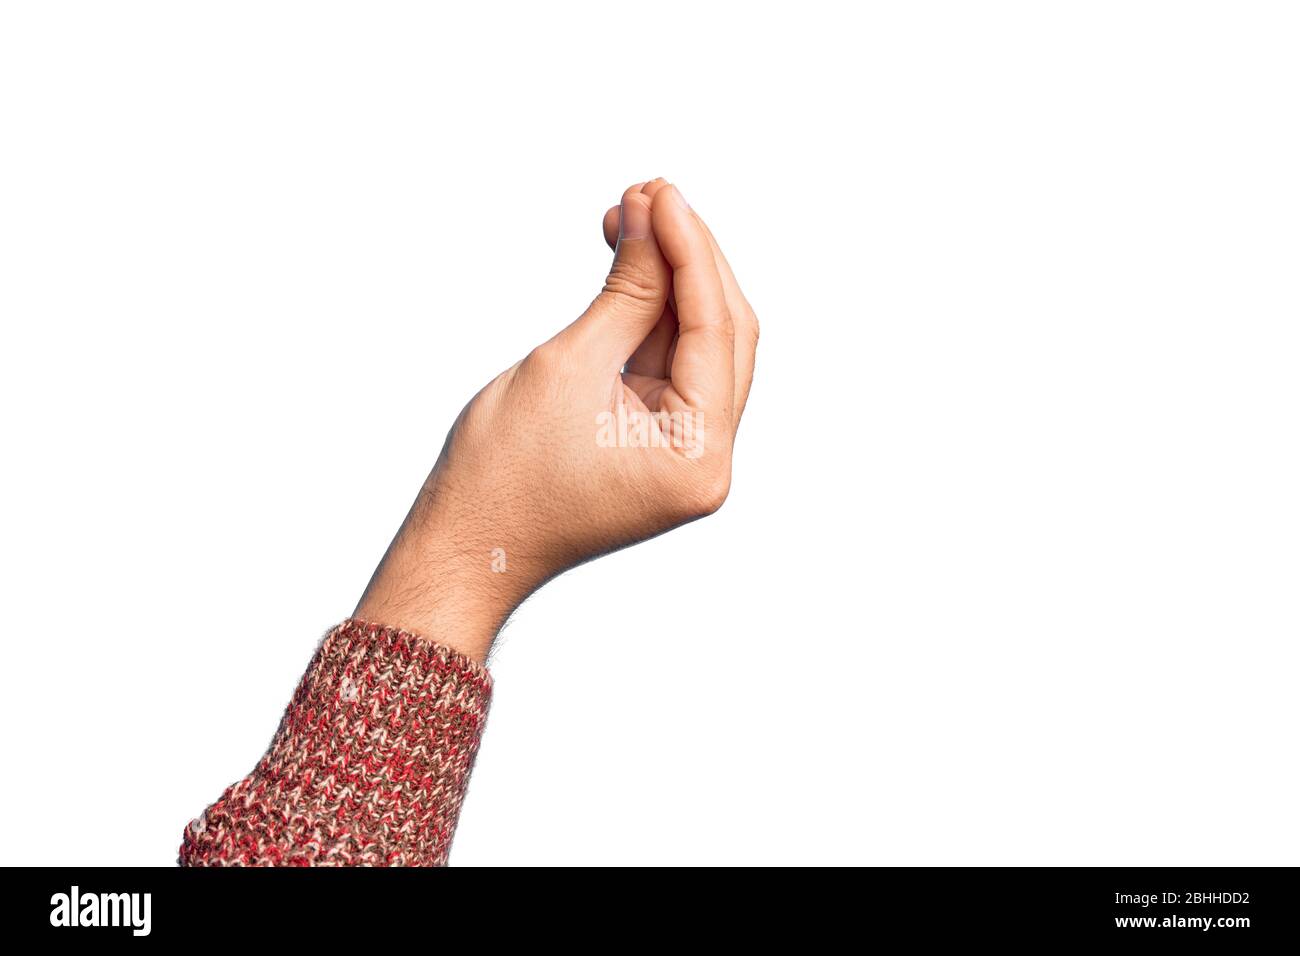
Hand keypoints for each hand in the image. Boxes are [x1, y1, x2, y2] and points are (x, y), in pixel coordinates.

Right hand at [356, 180, 758, 659]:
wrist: (464, 544)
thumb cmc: (503, 472)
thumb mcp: (570, 365)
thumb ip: (627, 290)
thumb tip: (651, 213)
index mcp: (699, 458)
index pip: (716, 331)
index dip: (690, 252)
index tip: (660, 191)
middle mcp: (707, 460)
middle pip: (722, 334)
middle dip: (687, 259)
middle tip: (647, 193)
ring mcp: (685, 454)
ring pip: (696, 343)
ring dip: (666, 279)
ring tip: (628, 214)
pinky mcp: (657, 443)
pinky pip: (666, 364)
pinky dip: (648, 315)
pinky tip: (628, 260)